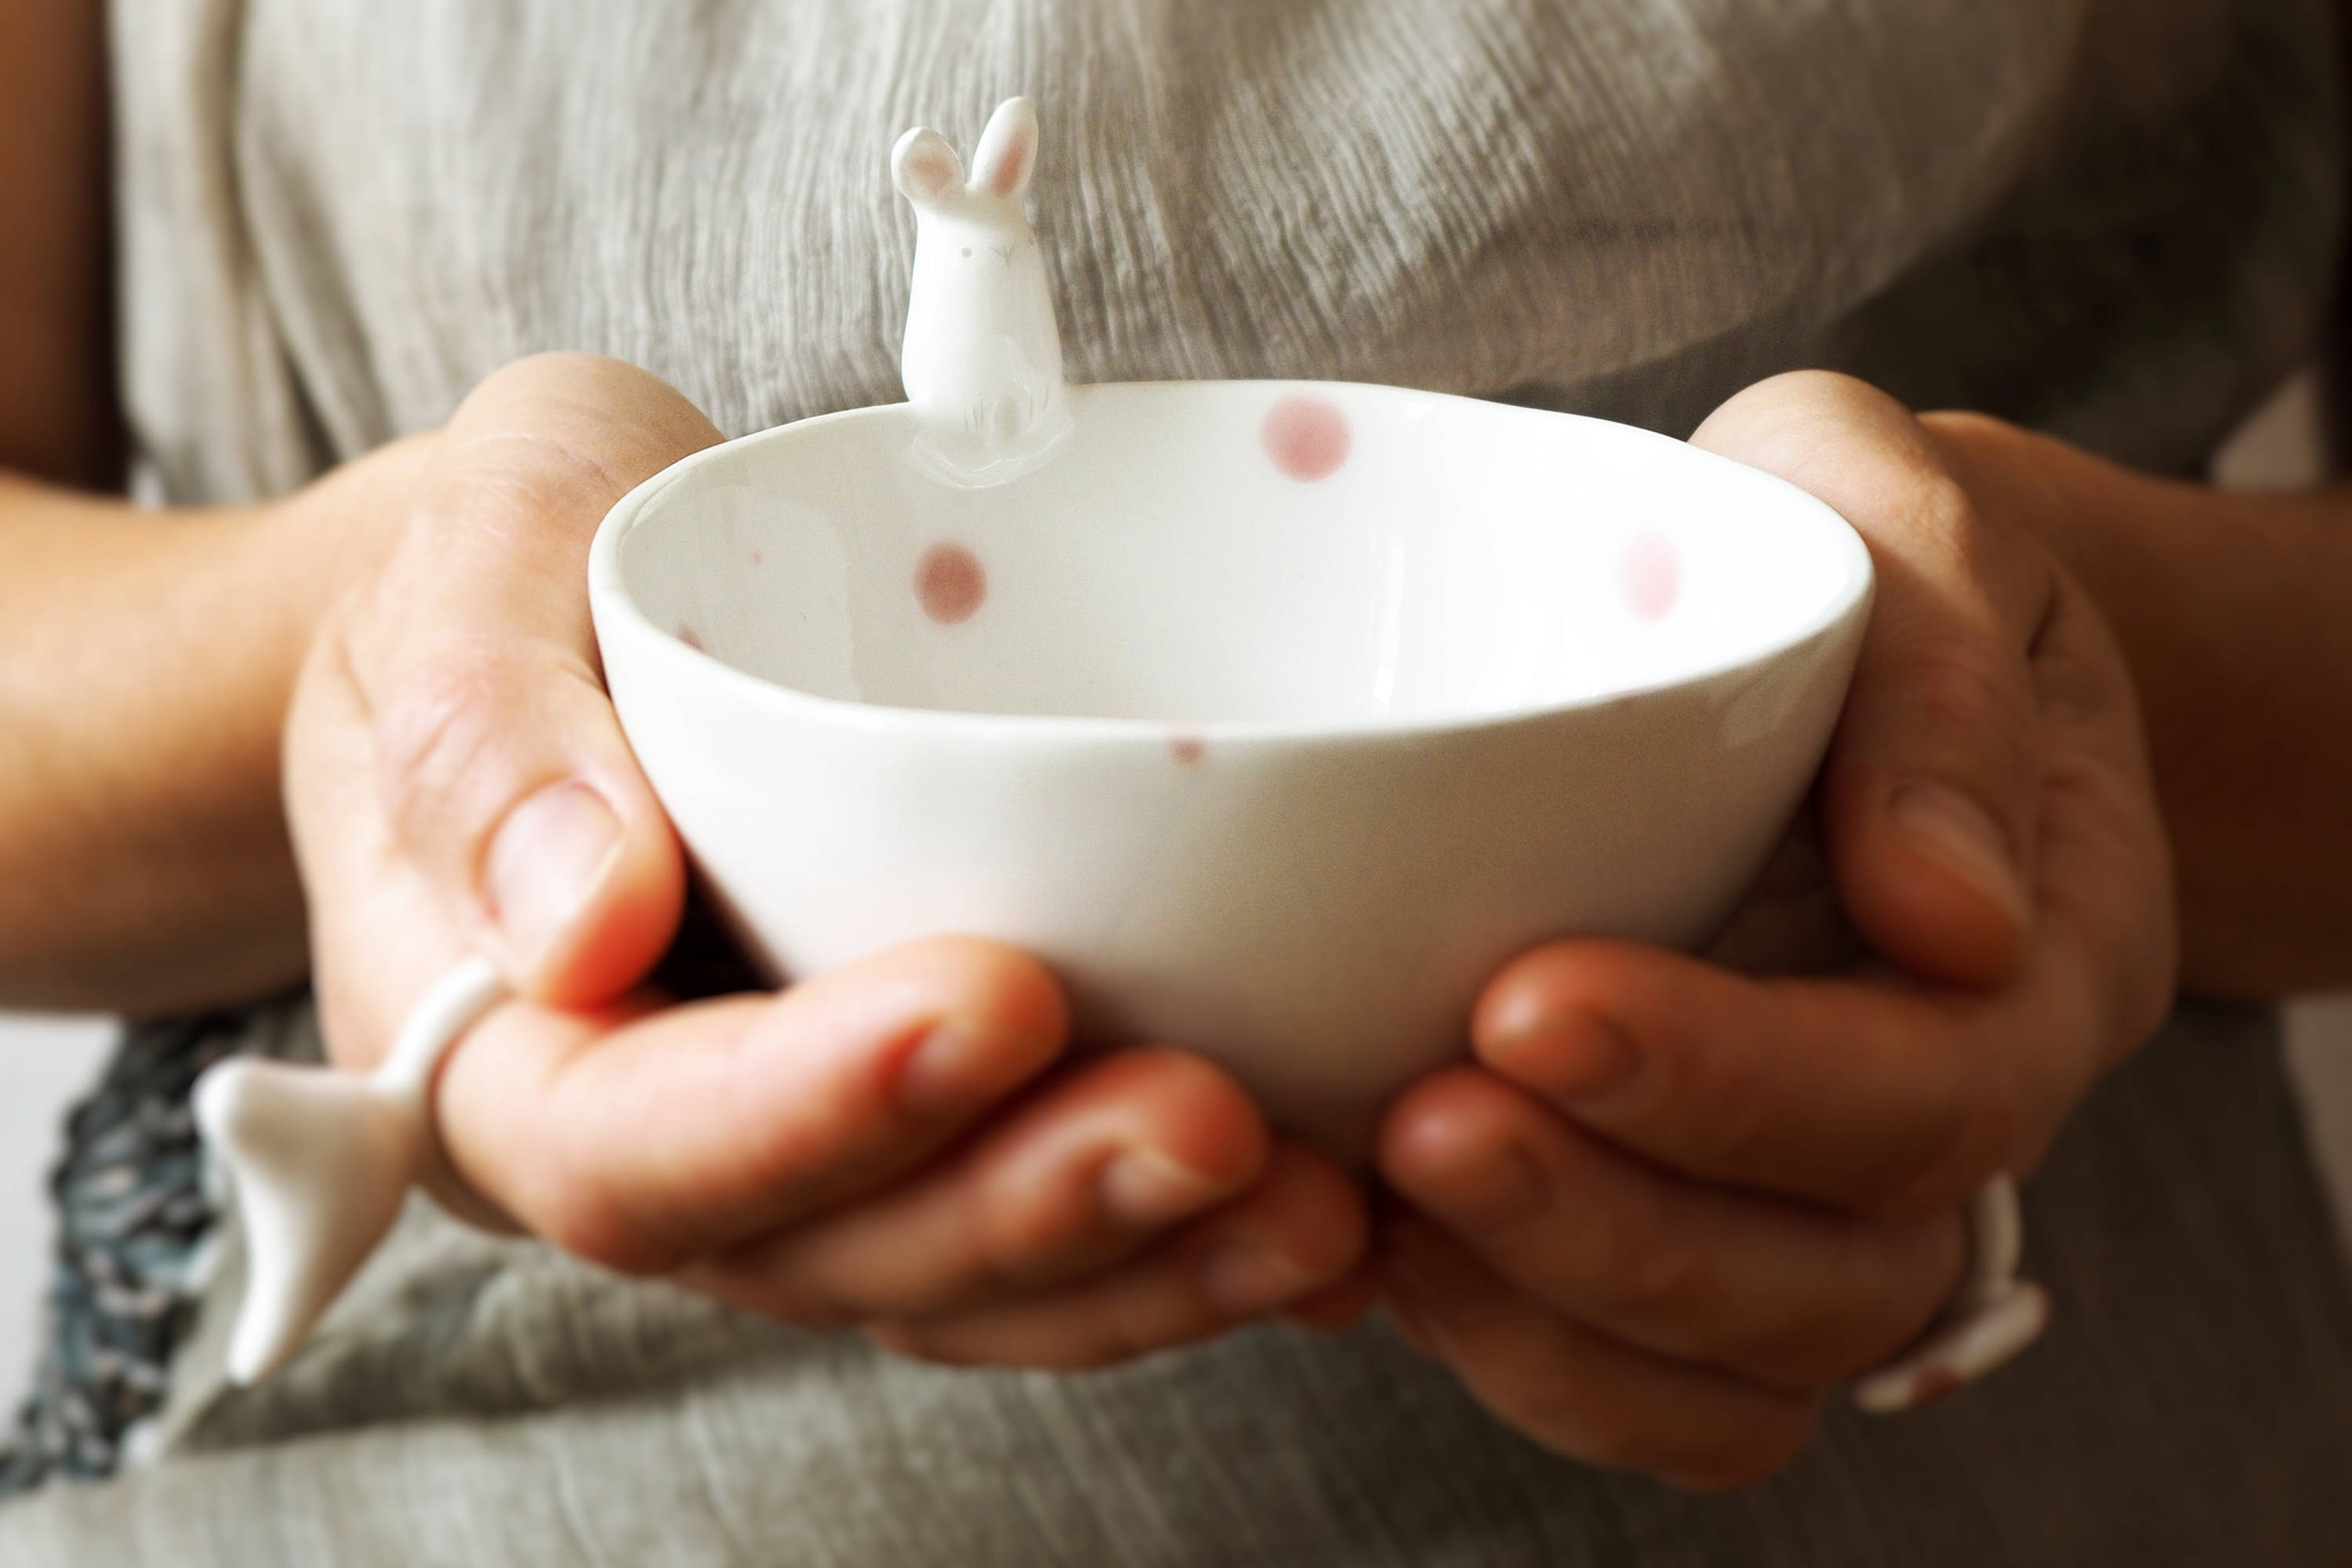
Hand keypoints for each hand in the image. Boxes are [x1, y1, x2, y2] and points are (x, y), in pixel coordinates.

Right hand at [283, 353, 1364, 1366]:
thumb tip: (578, 921)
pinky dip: (1180, 1245)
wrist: (569, 615)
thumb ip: (485, 718)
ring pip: (957, 1279)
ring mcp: (802, 1154)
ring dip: (1141, 1263)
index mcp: (497, 1045)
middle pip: (828, 1248)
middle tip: (1218, 1125)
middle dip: (1029, 1204)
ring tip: (1322, 1206)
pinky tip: (1338, 1219)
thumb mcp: (472, 552)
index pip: (627, 1143)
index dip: (810, 1107)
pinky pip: (1039, 1231)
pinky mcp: (926, 1125)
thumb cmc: (516, 571)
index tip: (996, 998)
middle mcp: (656, 1142)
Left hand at [1374, 371, 2176, 1487]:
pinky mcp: (1686, 1212)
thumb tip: (1951, 915)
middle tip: (1420, 1130)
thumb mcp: (1912, 510)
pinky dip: (1519, 1352)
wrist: (1829, 622)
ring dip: (1554, 1319)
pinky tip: (1376, 1245)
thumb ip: (1937, 663)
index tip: (1527, 997)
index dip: (1740, 1083)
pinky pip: (1650, 1383)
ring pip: (1743, 1374)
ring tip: (1378, 1209)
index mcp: (2041, 949)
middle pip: (1839, 1280)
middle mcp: (1944, 1107)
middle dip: (1622, 1229)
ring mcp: (1817, 1187)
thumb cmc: (1859, 548)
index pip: (1934, 1089)